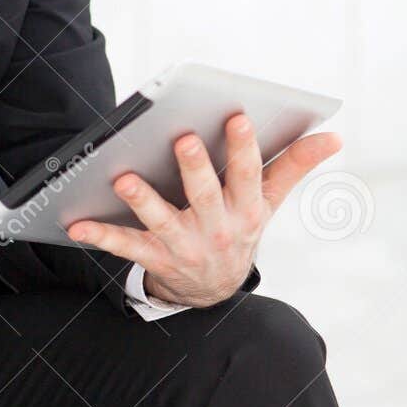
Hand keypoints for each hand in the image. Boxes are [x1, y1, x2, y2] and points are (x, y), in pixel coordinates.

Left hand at [65, 113, 342, 307]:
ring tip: (123, 177)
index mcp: (245, 208)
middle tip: (184, 138)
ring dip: (142, 200)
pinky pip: (125, 246)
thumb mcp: (268, 201)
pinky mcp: (155, 258)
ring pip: (162, 221)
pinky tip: (76, 223)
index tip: (237, 117)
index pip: (248, 174)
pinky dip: (100, 236)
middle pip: (206, 195)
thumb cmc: (238, 226)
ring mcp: (184, 245)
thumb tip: (331, 136)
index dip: (244, 147)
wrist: (213, 289)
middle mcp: (216, 228)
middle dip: (195, 168)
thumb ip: (293, 165)